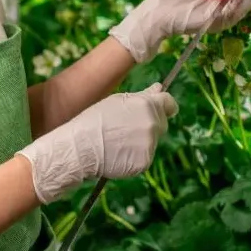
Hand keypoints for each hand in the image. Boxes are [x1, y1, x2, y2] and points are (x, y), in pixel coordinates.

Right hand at [15, 84, 177, 203]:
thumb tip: (159, 88)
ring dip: (142, 141)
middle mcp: (153, 124)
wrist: (81, 147)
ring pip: (153, 142)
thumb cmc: (95, 120)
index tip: (160, 109)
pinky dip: (136, 156)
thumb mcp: (118, 101)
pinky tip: (119, 154)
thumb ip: (143, 96)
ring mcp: (150, 145)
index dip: (165, 106)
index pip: (170, 103)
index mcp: (147, 105)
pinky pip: (145, 157)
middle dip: (150, 124)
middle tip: (127, 128)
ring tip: (118, 142)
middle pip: (161, 123)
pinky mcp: (145, 162)